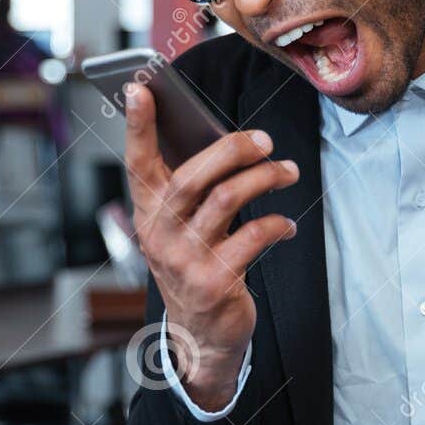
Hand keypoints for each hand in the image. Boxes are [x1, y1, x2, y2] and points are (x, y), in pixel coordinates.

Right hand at [123, 82, 298, 409]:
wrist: (200, 336)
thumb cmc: (196, 265)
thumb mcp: (182, 229)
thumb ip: (193, 189)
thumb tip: (230, 142)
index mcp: (148, 213)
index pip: (137, 163)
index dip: (137, 125)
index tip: (138, 87)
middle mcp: (160, 234)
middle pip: (193, 176)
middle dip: (233, 149)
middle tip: (265, 140)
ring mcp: (185, 259)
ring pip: (227, 199)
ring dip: (265, 179)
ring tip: (287, 172)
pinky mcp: (215, 281)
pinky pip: (254, 235)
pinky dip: (277, 223)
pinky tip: (286, 223)